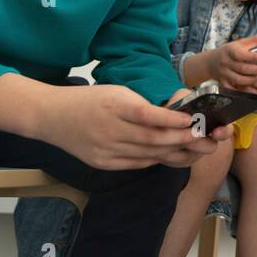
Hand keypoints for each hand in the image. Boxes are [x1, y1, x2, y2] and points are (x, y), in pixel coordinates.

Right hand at [39, 83, 229, 170]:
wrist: (51, 116)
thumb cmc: (88, 100)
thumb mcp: (115, 92)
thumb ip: (141, 106)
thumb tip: (173, 118)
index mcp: (113, 106)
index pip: (147, 115)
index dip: (171, 121)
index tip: (191, 121)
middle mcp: (109, 130)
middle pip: (153, 139)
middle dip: (183, 139)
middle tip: (205, 137)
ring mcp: (106, 150)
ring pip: (149, 154)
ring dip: (175, 152)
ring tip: (196, 148)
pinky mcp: (103, 163)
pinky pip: (137, 164)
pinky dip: (156, 159)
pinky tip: (171, 155)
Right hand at [209, 36, 256, 91]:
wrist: (210, 62)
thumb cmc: (228, 51)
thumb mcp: (239, 43)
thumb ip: (254, 40)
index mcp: (229, 51)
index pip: (241, 54)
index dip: (254, 57)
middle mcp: (225, 62)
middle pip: (242, 68)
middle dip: (256, 70)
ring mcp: (223, 74)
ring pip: (239, 80)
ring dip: (251, 80)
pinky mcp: (223, 83)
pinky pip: (234, 88)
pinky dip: (243, 89)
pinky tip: (250, 86)